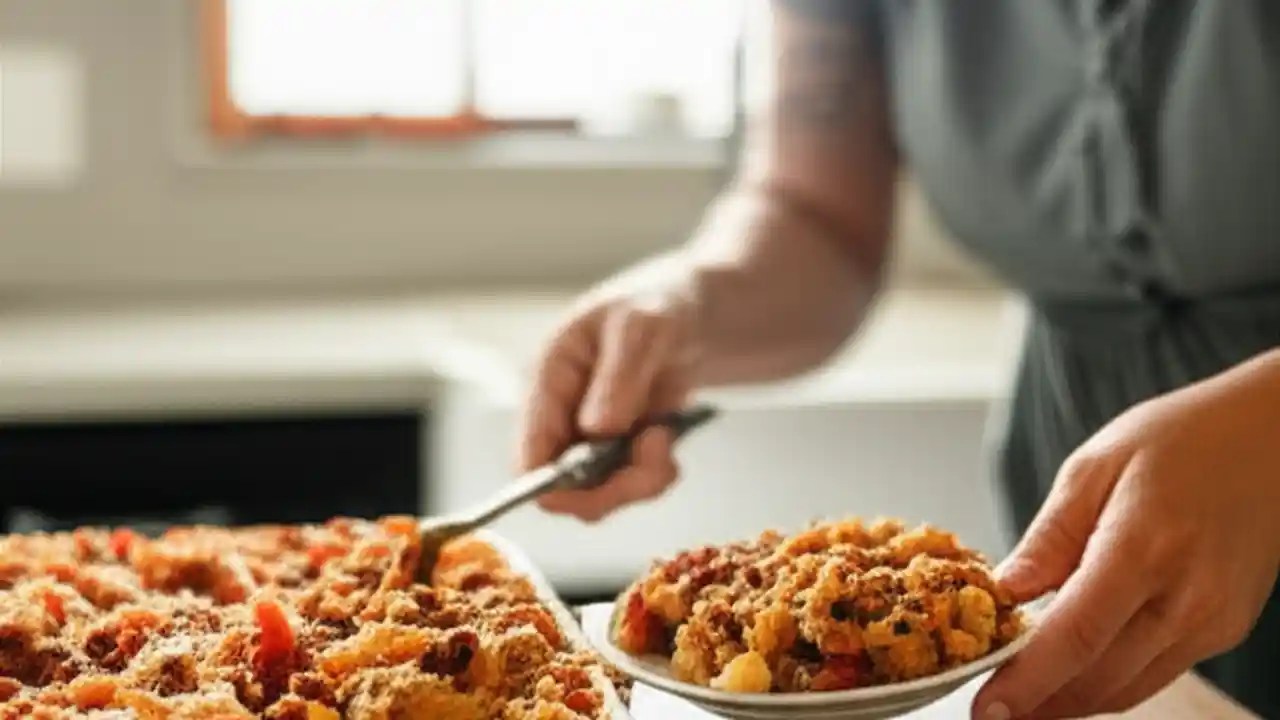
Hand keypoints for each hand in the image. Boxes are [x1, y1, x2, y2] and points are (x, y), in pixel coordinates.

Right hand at [519, 278, 701, 521]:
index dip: (550, 483)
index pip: (529, 451)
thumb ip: (617, 378)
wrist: (687, 314)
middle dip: (611, 486)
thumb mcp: (639, 328)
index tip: (596, 485)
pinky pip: (628, 486)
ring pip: (598, 495)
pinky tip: (669, 439)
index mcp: (548, 379)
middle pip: (562, 487)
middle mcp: (561, 417)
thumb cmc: (654, 306)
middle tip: (655, 454)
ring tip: (666, 438)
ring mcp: (588, 439)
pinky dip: (655, 475)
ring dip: (640, 480)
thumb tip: (593, 430)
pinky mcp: (618, 451)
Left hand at [974, 351, 1279, 718]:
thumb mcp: (1093, 468)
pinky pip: (1155, 672)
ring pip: (1128, 688)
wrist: (1270, 439)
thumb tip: (1004, 592)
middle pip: (1100, 678)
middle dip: (1039, 704)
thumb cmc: (1177, 441)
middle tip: (989, 709)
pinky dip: (1108, 681)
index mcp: (1144, 548)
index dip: (1027, 682)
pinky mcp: (1225, 629)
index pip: (1076, 637)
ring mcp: (1214, 620)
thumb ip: (1048, 538)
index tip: (985, 708)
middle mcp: (1188, 597)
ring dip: (1071, 702)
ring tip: (1020, 700)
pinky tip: (1070, 672)